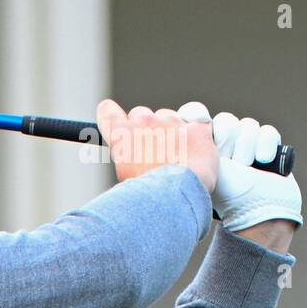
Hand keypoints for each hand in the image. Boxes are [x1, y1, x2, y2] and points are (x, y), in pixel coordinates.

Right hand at [96, 99, 218, 192]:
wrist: (174, 196)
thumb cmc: (145, 192)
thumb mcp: (122, 175)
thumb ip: (125, 155)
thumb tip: (130, 155)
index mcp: (121, 134)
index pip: (108, 111)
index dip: (110, 113)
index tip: (114, 115)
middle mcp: (144, 122)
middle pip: (142, 114)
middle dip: (146, 127)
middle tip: (152, 150)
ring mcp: (172, 122)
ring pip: (170, 116)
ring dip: (171, 130)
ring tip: (175, 156)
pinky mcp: (196, 128)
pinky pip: (198, 122)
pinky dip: (196, 133)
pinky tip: (194, 149)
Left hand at [179, 104, 301, 234]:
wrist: (255, 214)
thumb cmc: (218, 198)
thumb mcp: (191, 175)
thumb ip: (177, 154)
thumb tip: (158, 133)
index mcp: (197, 146)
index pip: (194, 114)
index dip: (195, 114)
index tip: (197, 121)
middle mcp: (221, 143)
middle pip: (224, 119)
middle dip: (226, 137)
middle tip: (225, 157)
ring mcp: (245, 145)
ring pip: (246, 125)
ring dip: (246, 145)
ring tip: (244, 165)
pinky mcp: (267, 147)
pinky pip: (266, 131)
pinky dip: (265, 144)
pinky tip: (263, 159)